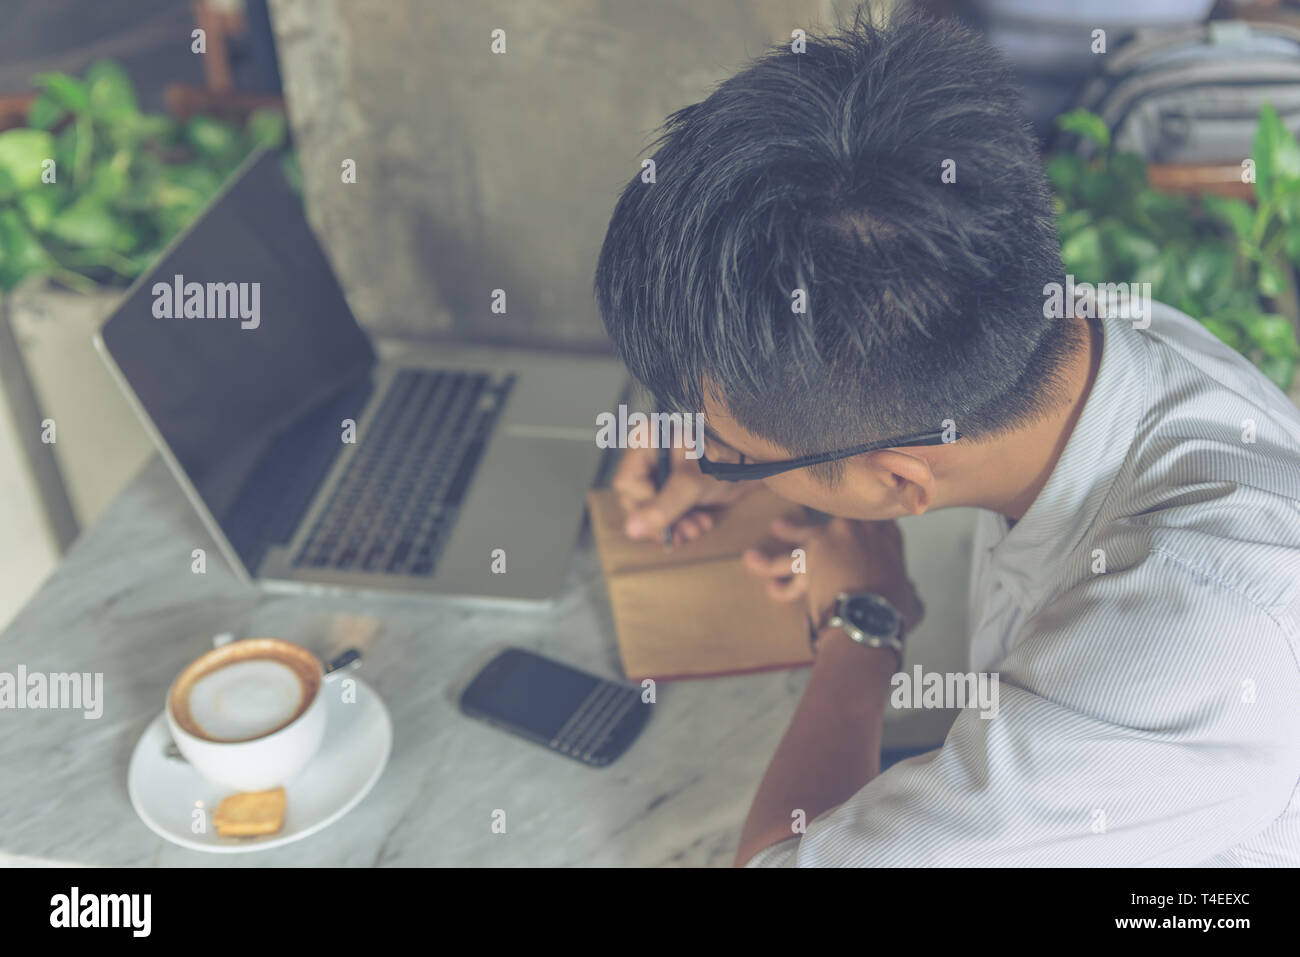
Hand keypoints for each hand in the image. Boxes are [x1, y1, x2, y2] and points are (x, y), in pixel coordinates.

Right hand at [612, 440, 752, 545]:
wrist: (758, 457)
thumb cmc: (725, 457)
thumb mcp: (691, 483)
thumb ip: (662, 507)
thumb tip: (631, 530)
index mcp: (646, 442)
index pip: (627, 484)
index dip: (644, 505)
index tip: (666, 518)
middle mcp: (651, 455)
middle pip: (639, 499)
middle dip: (661, 520)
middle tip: (684, 533)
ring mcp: (666, 472)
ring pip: (655, 509)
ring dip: (675, 525)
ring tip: (696, 529)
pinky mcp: (680, 486)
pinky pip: (671, 510)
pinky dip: (684, 522)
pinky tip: (702, 524)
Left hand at [742, 515, 923, 636]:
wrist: (870, 617)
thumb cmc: (894, 612)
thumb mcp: (911, 600)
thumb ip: (907, 591)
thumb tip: (911, 597)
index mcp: (889, 535)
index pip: (874, 520)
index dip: (862, 525)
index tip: (853, 527)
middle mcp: (860, 527)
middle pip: (834, 521)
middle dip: (824, 521)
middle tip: (813, 521)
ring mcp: (832, 535)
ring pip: (803, 533)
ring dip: (786, 533)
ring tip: (775, 530)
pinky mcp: (807, 551)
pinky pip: (784, 562)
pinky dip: (768, 565)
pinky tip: (755, 562)